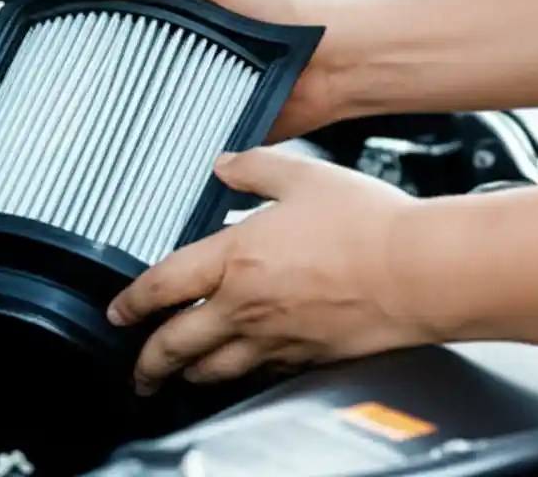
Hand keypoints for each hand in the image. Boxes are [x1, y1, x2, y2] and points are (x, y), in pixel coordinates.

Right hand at [88, 0, 345, 140]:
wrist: (333, 62)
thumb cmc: (285, 5)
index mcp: (177, 8)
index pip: (118, 16)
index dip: (91, 22)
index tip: (64, 32)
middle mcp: (180, 49)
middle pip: (122, 62)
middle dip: (102, 71)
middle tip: (80, 80)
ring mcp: (192, 88)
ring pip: (142, 101)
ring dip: (128, 106)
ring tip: (104, 113)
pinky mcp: (205, 124)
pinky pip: (171, 134)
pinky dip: (157, 135)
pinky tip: (142, 136)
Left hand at [106, 147, 440, 394]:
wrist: (418, 272)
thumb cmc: (367, 225)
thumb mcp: (302, 176)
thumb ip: (255, 167)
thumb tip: (225, 162)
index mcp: (234, 260)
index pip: (163, 287)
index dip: (132, 302)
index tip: (118, 312)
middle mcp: (246, 307)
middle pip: (177, 345)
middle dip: (149, 361)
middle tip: (138, 370)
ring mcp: (276, 339)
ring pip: (215, 370)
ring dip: (188, 374)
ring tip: (178, 375)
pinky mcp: (306, 357)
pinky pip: (260, 374)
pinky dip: (241, 375)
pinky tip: (241, 368)